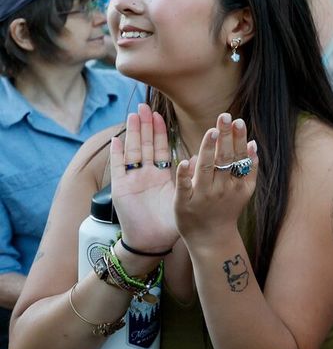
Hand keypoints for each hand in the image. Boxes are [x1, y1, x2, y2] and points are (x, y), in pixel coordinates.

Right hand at [109, 103, 179, 253]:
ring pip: (132, 152)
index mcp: (162, 176)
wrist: (153, 242)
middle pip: (145, 145)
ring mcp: (133, 180)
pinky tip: (117, 139)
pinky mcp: (121, 189)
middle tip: (144, 106)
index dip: (160, 132)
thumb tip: (199, 159)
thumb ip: (188, 179)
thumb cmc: (170, 223)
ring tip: (132, 115)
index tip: (160, 114)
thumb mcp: (182, 197)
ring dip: (132, 134)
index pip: (161, 148)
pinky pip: (119, 168)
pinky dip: (117, 154)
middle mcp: (146, 175)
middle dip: (145, 126)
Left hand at [174, 113, 258, 247]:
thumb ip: (250, 168)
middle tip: (225, 117)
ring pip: (207, 169)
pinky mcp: (184, 203)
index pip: (238, 157)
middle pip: (224, 159)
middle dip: (225, 137)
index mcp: (237, 184)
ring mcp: (203, 196)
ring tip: (211, 131)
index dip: (238, 139)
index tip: (238, 121)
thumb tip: (253, 144)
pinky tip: (186, 160)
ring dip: (209, 150)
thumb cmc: (227, 211)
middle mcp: (222, 189)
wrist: (212, 240)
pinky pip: (184, 187)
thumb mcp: (244, 191)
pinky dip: (185, 174)